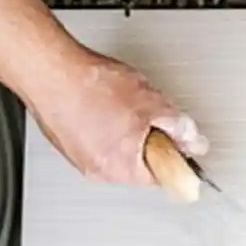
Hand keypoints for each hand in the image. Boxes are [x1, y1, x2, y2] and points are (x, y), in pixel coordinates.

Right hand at [26, 51, 207, 185]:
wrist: (50, 69)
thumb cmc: (92, 86)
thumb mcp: (154, 105)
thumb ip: (181, 128)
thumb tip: (195, 142)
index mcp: (121, 168)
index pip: (162, 177)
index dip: (175, 156)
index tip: (179, 145)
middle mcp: (97, 170)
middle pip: (140, 164)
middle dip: (150, 141)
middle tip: (147, 116)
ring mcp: (78, 156)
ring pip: (118, 150)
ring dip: (127, 132)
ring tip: (121, 106)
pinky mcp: (67, 141)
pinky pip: (97, 139)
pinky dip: (105, 125)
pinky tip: (104, 103)